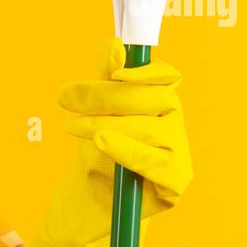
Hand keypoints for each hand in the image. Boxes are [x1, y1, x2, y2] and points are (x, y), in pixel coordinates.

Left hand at [57, 36, 191, 214]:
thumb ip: (105, 79)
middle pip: (155, 100)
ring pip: (152, 129)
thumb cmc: (94, 154)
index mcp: (160, 103)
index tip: (112, 72)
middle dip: (108, 96)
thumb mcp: (93, 111)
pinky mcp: (176, 181)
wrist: (87, 201)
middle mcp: (175, 125)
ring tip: (73, 127)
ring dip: (108, 123)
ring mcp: (180, 154)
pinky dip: (128, 150)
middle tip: (66, 98)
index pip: (166, 77)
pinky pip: (157, 162)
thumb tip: (115, 45)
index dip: (144, 71)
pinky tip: (102, 142)